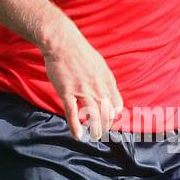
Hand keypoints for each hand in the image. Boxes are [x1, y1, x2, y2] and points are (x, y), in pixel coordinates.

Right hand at [41, 22, 121, 140]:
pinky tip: (78, 135)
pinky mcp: (67, 92)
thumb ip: (106, 80)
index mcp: (107, 81)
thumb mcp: (100, 65)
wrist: (63, 43)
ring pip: (92, 116)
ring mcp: (82, 91)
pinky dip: (75, 126)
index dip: (114, 114)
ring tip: (95, 136)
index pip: (117, 105)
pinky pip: (72, 113)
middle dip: (106, 124)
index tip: (110, 119)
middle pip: (107, 113)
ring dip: (95, 129)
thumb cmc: (80, 52)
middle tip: (102, 130)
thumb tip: (110, 91)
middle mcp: (97, 87)